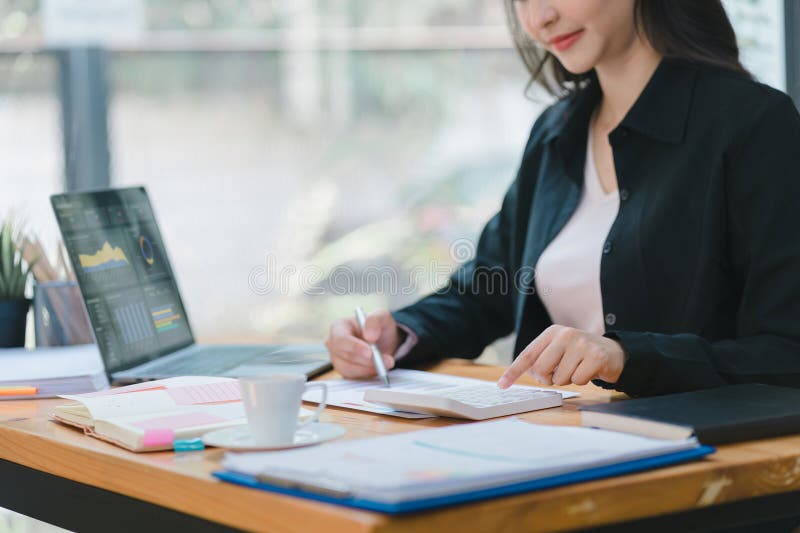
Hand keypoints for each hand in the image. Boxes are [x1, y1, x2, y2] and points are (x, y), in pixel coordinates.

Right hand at [325, 309, 398, 378]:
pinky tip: (380, 369)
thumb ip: (374, 321)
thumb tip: (370, 335)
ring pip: (349, 370)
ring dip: (369, 370)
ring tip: (387, 364)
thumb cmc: (378, 327)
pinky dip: (368, 375)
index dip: (354, 348)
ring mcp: (338, 360)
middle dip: (366, 361)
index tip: (370, 352)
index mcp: (338, 327)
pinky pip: (354, 378)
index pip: (340, 340)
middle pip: (344, 357)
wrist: (384, 341)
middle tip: (386, 361)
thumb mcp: (381, 317)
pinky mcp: (345, 372)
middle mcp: (334, 345)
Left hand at [498, 325, 624, 387]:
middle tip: (561, 372)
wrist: (612, 352)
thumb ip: (541, 359)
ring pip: (560, 378)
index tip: (502, 385)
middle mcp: (565, 334)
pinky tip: (589, 370)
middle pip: (541, 370)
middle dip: (548, 378)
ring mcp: (582, 344)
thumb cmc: (579, 355)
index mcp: (552, 332)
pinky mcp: (596, 356)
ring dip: (568, 379)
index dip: (513, 371)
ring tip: (578, 368)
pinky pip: (578, 381)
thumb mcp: (558, 351)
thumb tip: (529, 372)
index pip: (528, 355)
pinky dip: (583, 381)